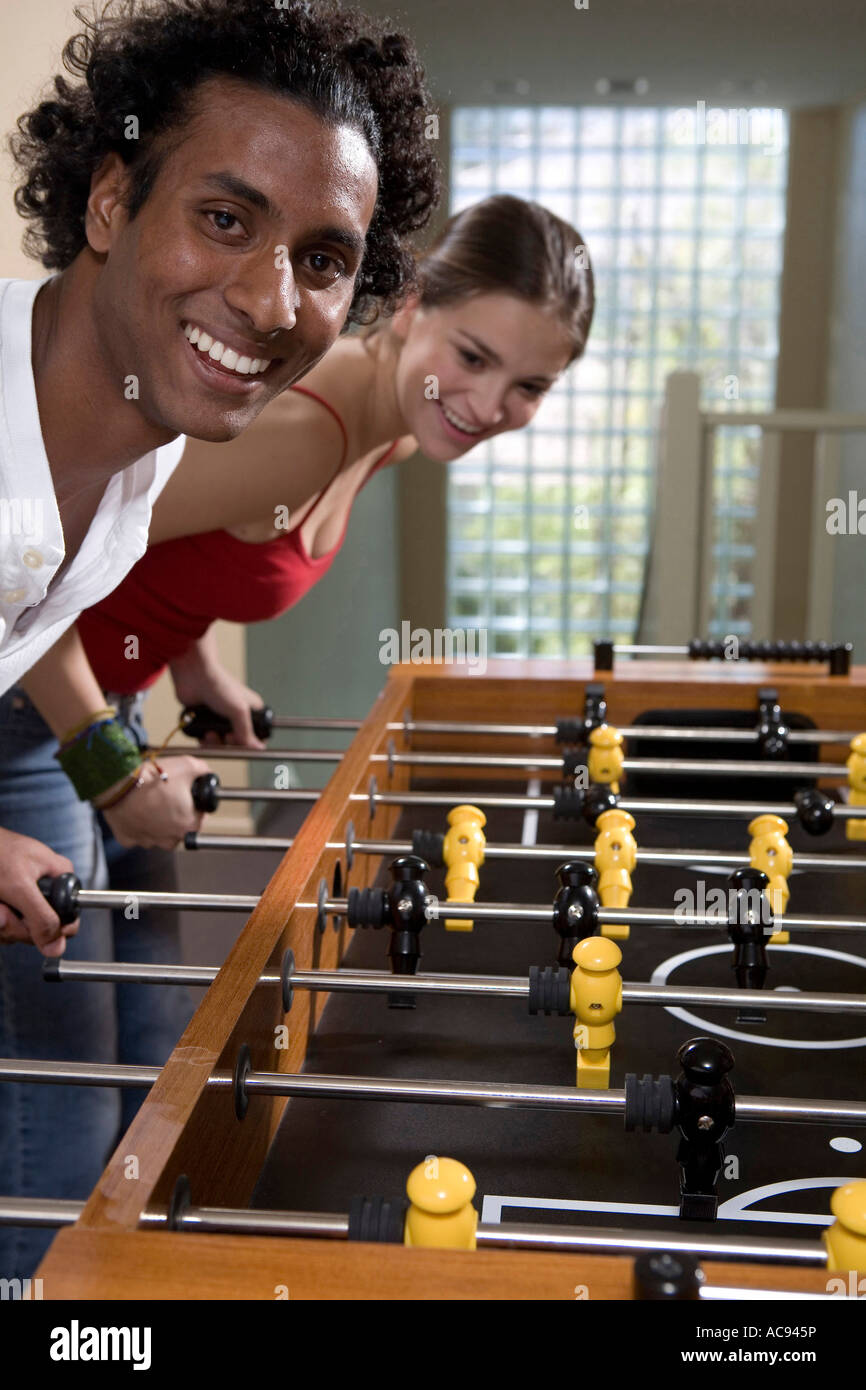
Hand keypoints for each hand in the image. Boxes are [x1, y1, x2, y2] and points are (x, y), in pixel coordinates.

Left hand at [0, 826, 78, 956]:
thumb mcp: (20, 887)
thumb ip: (41, 917)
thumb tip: (57, 947)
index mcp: (60, 879)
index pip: (70, 919)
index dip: (52, 929)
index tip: (31, 926)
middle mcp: (46, 890)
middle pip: (41, 929)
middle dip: (16, 924)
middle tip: (2, 910)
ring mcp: (27, 897)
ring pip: (19, 929)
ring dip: (1, 922)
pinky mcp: (9, 902)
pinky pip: (6, 924)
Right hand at [99, 755, 210, 849]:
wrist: (119, 783)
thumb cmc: (151, 778)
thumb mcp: (187, 765)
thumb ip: (202, 770)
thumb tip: (206, 772)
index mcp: (188, 824)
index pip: (200, 818)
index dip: (195, 805)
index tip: (187, 798)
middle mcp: (170, 839)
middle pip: (179, 828)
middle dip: (175, 814)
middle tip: (166, 798)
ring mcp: (148, 841)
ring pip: (158, 834)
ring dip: (157, 822)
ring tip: (150, 803)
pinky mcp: (129, 839)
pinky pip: (137, 834)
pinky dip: (137, 824)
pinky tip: (136, 811)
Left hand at [169, 644, 265, 750]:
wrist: (193, 676)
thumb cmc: (219, 685)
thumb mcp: (239, 710)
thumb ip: (247, 732)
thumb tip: (257, 748)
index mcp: (252, 711)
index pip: (257, 736)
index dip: (251, 743)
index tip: (243, 744)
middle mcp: (237, 716)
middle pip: (238, 742)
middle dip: (230, 743)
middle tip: (226, 736)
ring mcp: (220, 720)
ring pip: (222, 743)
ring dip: (215, 743)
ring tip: (211, 734)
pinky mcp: (205, 723)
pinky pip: (207, 740)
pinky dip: (205, 741)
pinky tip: (203, 734)